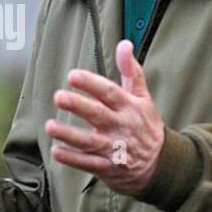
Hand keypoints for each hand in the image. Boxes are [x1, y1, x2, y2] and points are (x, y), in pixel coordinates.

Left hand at [46, 39, 165, 195]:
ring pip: (90, 141)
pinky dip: (72, 159)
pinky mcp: (109, 168)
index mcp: (130, 107)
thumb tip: (124, 44)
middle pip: (98, 114)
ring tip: (50, 126)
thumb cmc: (147, 126)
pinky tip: (56, 151)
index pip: (109, 92)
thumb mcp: (144, 98)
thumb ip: (131, 71)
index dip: (91, 83)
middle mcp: (122, 127)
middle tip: (58, 96)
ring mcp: (115, 148)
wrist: (162, 165)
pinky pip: (88, 163)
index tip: (73, 76)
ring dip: (69, 134)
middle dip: (78, 105)